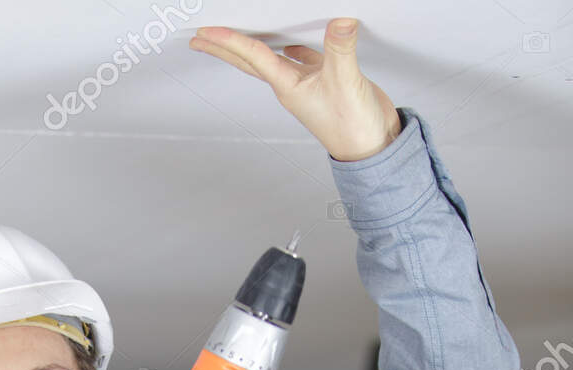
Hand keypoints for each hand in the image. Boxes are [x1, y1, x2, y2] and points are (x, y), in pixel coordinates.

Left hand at [189, 17, 401, 162]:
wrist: (371, 146)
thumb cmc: (353, 128)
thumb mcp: (346, 82)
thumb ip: (340, 49)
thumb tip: (339, 21)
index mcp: (288, 87)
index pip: (252, 56)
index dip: (229, 40)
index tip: (206, 31)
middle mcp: (292, 85)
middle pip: (249, 61)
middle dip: (224, 48)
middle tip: (201, 36)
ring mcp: (306, 83)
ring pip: (271, 58)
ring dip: (252, 45)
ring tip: (236, 33)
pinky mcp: (325, 79)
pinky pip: (300, 58)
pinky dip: (291, 46)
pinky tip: (289, 39)